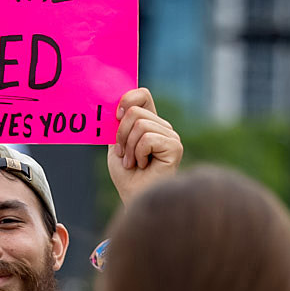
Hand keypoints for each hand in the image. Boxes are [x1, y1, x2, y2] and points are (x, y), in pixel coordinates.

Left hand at [107, 88, 183, 205]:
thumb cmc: (126, 174)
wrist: (133, 196)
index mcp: (150, 122)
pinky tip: (143, 165)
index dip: (127, 99)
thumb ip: (117, 125)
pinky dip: (138, 154)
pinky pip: (147, 139)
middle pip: (135, 111)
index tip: (116, 116)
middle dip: (121, 134)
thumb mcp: (116, 144)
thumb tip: (115, 105)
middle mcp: (163, 126)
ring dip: (129, 148)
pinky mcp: (175, 147)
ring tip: (133, 162)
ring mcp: (171, 136)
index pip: (142, 94)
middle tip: (123, 154)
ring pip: (140, 125)